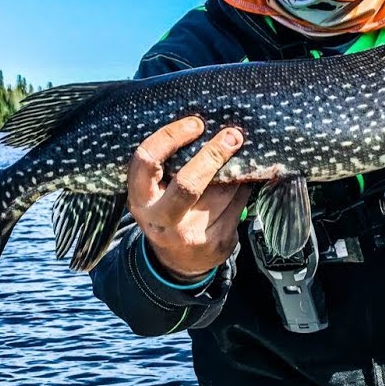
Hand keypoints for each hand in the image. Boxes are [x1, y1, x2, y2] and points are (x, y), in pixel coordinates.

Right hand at [127, 116, 250, 281]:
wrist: (177, 262)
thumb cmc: (168, 210)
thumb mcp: (156, 191)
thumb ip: (170, 165)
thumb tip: (208, 127)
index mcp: (141, 198)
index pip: (147, 160)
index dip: (172, 137)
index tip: (196, 124)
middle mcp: (162, 220)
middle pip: (188, 184)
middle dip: (213, 156)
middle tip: (232, 136)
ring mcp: (190, 235)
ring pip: (223, 192)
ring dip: (235, 172)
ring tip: (237, 159)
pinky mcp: (217, 244)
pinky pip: (239, 206)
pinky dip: (244, 189)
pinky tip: (242, 183)